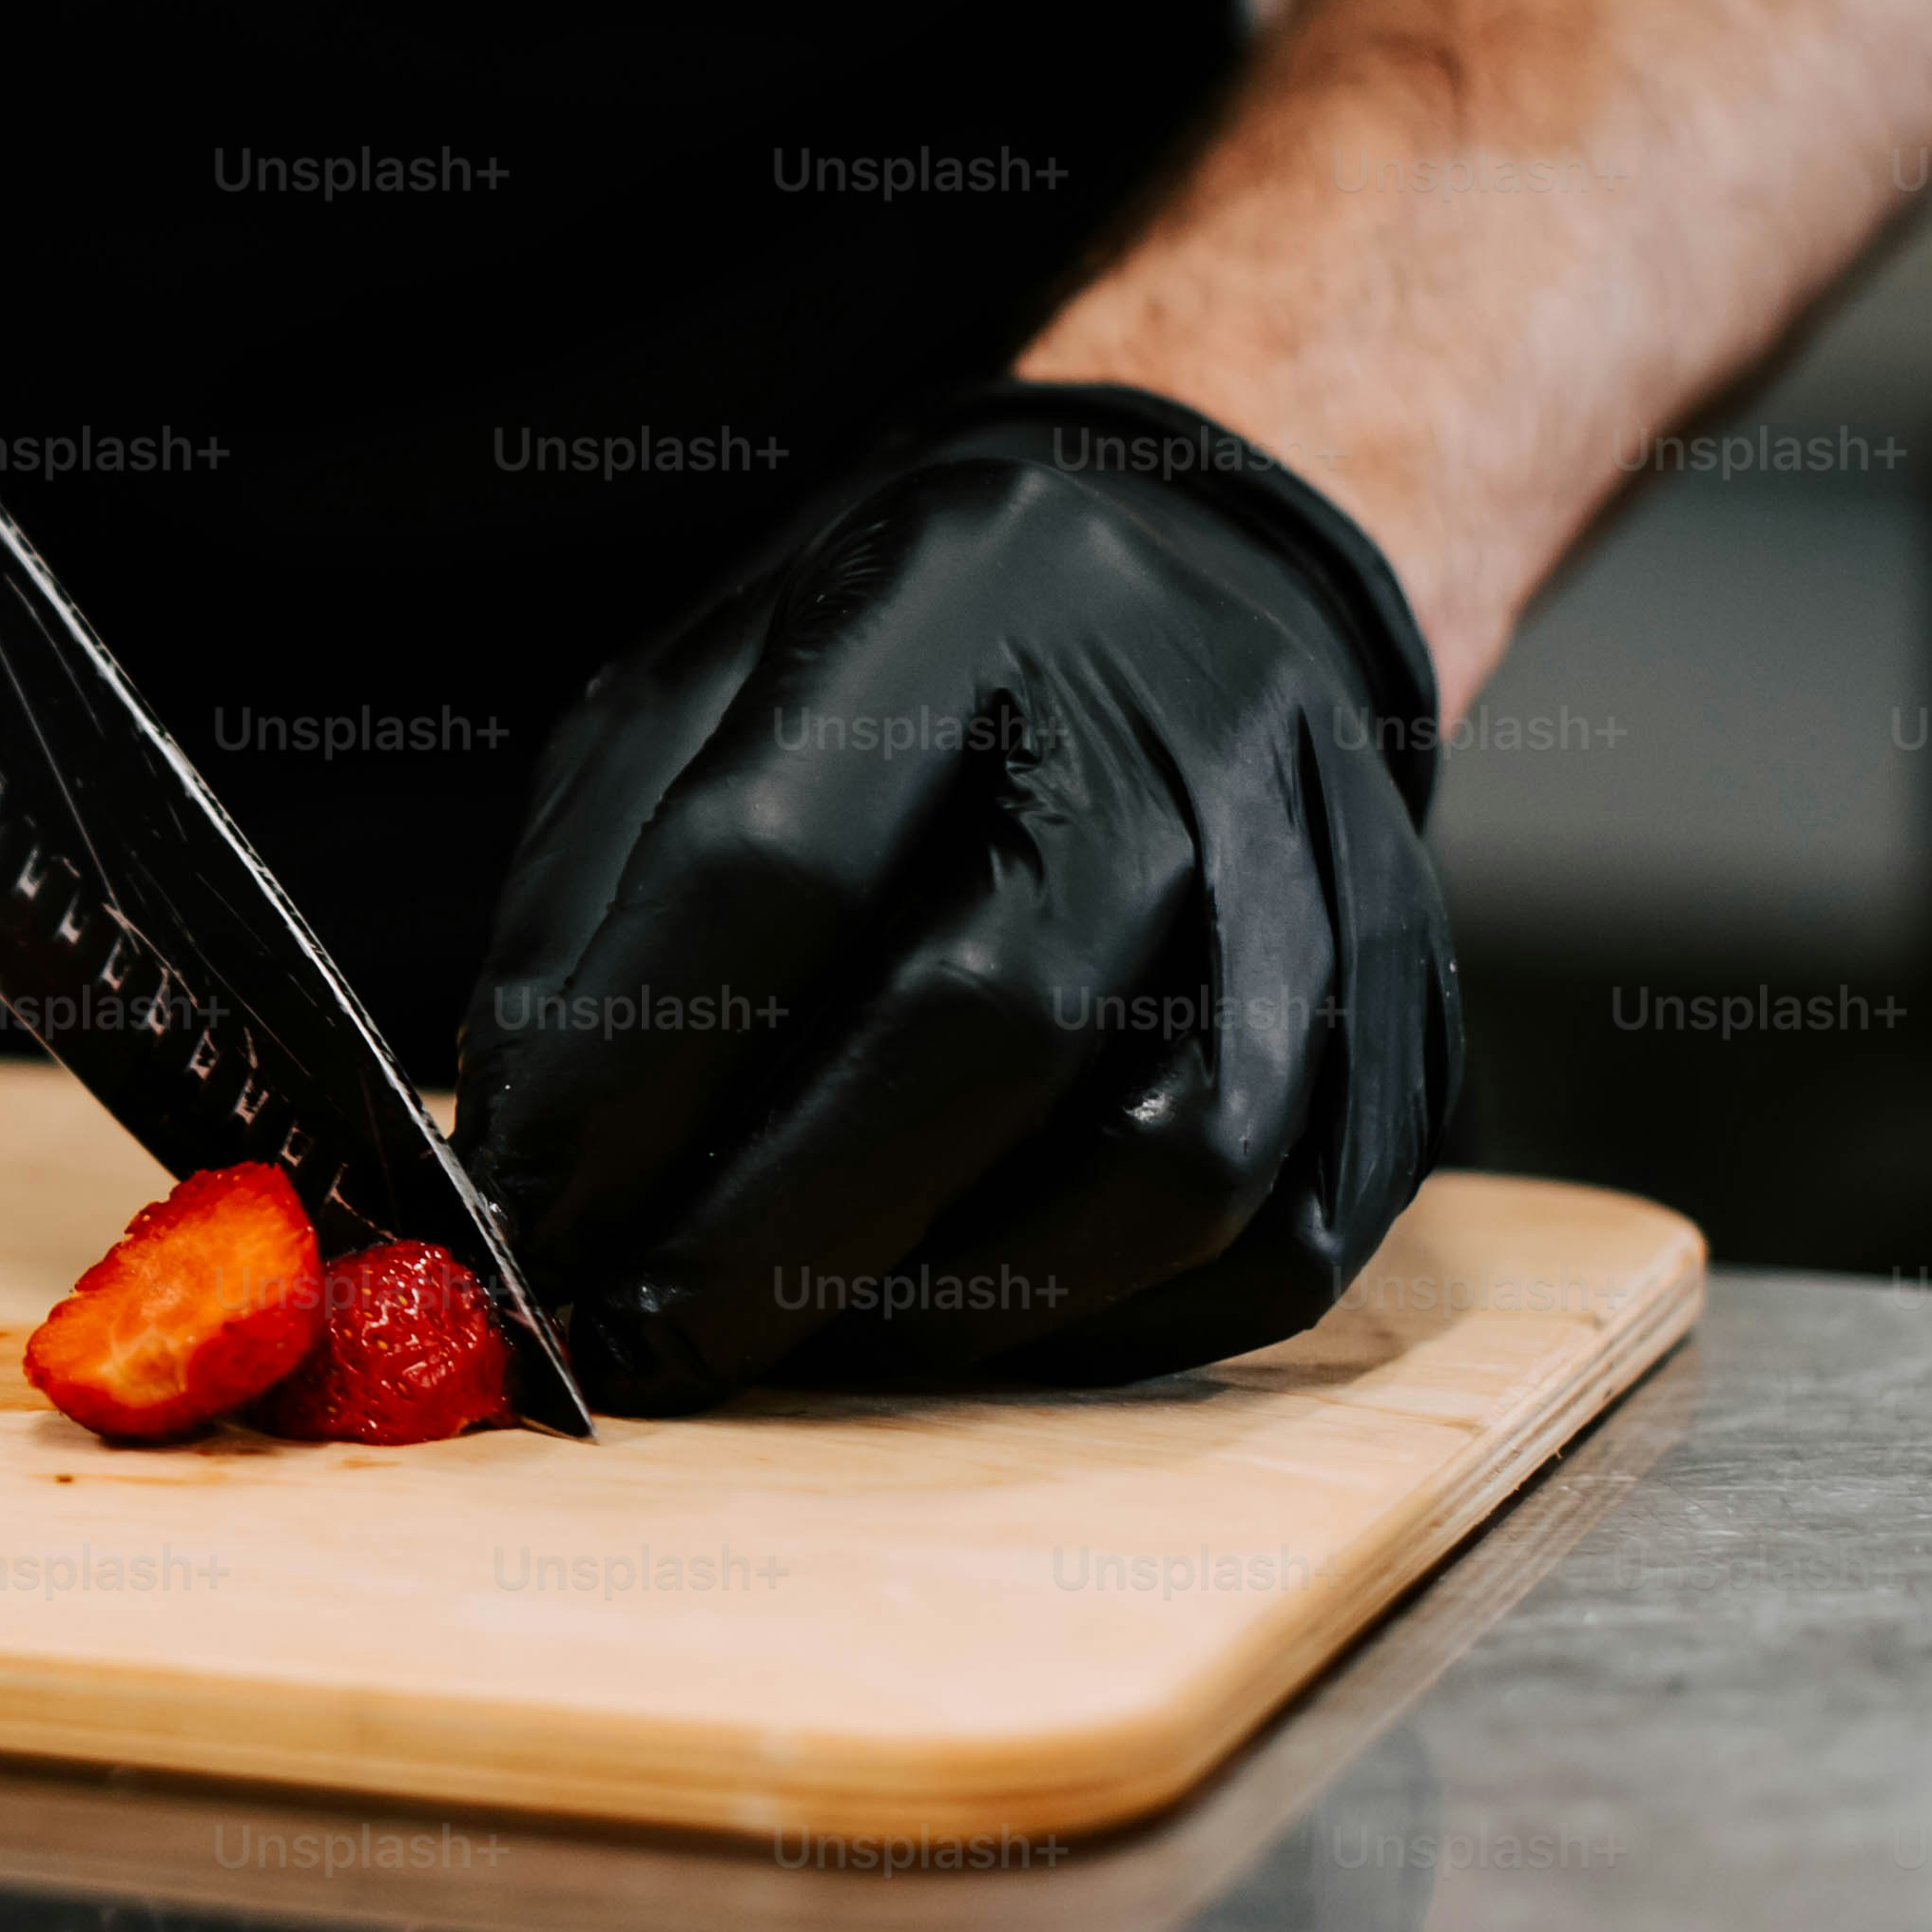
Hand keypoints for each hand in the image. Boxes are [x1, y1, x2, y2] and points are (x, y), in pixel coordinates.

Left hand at [454, 385, 1464, 1410]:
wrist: (1203, 580)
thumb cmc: (902, 663)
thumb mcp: (696, 693)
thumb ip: (590, 908)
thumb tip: (524, 1165)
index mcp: (965, 588)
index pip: (777, 861)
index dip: (632, 1078)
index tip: (528, 1224)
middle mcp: (1183, 721)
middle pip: (985, 1024)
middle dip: (776, 1230)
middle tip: (637, 1344)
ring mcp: (1329, 878)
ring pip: (1160, 1163)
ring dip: (939, 1306)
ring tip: (785, 1351)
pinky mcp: (1407, 1021)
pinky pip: (1268, 1241)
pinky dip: (1093, 1326)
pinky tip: (951, 1323)